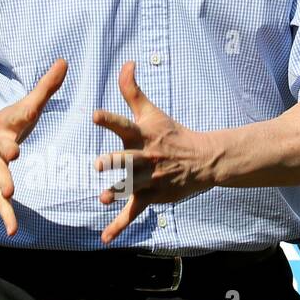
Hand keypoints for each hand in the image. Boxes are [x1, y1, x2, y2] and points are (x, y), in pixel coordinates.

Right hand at [0, 59, 67, 235]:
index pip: (20, 114)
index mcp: (7, 124)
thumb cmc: (2, 124)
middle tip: (13, 151)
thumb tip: (64, 61)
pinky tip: (12, 231)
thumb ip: (45, 87)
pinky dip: (5, 216)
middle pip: (3, 147)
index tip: (33, 106)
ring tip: (10, 191)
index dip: (28, 109)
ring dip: (3, 182)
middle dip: (7, 149)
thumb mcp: (22, 107)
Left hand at [93, 61, 218, 244]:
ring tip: (103, 197)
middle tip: (100, 163)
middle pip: (128, 160)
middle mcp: (145, 158)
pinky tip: (104, 237)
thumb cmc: (172, 133)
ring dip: (118, 193)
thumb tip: (126, 62)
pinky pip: (133, 213)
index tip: (94, 115)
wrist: (205, 160)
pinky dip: (118, 226)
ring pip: (131, 187)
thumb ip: (132, 89)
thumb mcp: (152, 111)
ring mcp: (149, 179)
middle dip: (116, 162)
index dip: (109, 120)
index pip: (123, 124)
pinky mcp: (151, 197)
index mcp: (142, 135)